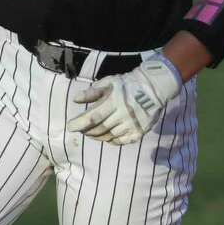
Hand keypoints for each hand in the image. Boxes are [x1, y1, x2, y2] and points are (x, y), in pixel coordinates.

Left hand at [67, 56, 182, 145]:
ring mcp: (131, 125)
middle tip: (80, 129)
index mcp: (114, 102)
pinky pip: (120, 141)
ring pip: (109, 136)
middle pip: (100, 128)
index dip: (80, 123)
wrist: (153, 88)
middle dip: (86, 131)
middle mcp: (123, 115)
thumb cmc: (127, 84)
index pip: (93, 117)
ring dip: (96, 136)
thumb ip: (92, 92)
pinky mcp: (138, 132)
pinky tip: (106, 137)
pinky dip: (110, 140)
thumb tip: (75, 99)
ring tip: (90, 133)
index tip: (70, 126)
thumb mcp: (109, 83)